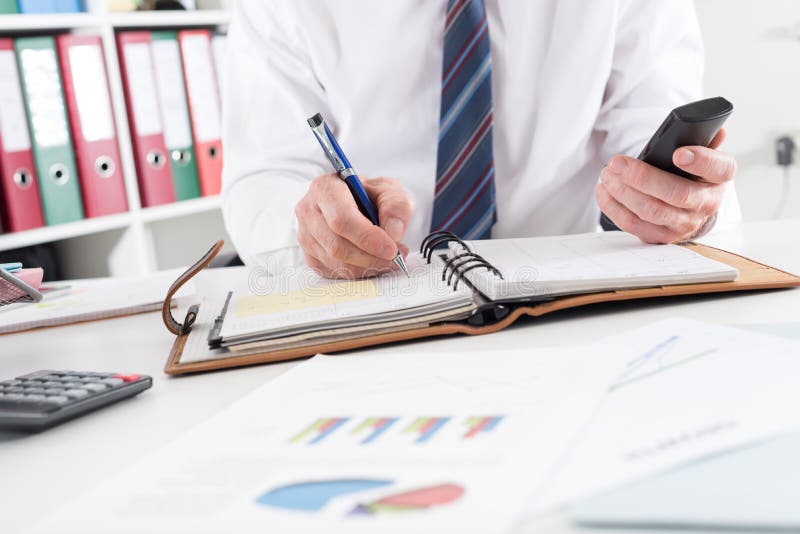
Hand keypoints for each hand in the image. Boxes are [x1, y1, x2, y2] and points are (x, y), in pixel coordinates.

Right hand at [295, 174, 412, 278]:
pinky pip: (333, 272)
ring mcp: (305, 235)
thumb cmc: (369, 195)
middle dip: (370, 257)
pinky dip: (357, 272)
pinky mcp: (309, 255)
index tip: (390, 248)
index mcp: (325, 188)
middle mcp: (308, 211)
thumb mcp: (389, 190)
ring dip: (366, 266)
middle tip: (395, 257)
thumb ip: (396, 206)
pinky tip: (371, 262)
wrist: (357, 202)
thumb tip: (393, 232)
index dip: (367, 238)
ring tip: (387, 259)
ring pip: (335, 262)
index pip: (342, 219)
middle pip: (337, 245)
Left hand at [596, 129, 735, 242]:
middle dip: (642, 177)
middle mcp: (706, 204)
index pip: (719, 168)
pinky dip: (614, 207)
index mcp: (719, 177)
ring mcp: (684, 223)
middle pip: (676, 194)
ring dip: (623, 192)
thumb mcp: (700, 153)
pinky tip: (604, 190)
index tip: (678, 153)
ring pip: (651, 210)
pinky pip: (633, 224)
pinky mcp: (661, 236)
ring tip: (607, 174)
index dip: (701, 161)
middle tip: (617, 163)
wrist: (688, 206)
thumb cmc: (690, 173)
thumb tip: (706, 126)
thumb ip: (701, 139)